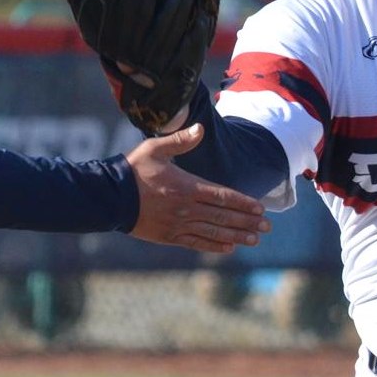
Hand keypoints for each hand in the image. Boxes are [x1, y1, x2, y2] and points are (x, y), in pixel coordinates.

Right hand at [125, 124, 268, 253]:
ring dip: (236, 236)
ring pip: (214, 232)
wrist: (110, 197)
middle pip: (223, 216)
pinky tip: (228, 247)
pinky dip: (213, 246)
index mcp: (187, 186)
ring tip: (254, 239)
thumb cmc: (133, 169)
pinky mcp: (169, 237)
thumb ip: (180, 140)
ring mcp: (178, 225)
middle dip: (247, 221)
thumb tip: (200, 128)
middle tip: (266, 227)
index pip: (222, 196)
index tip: (260, 208)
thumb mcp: (155, 149)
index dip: (243, 203)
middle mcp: (186, 208)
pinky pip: (196, 243)